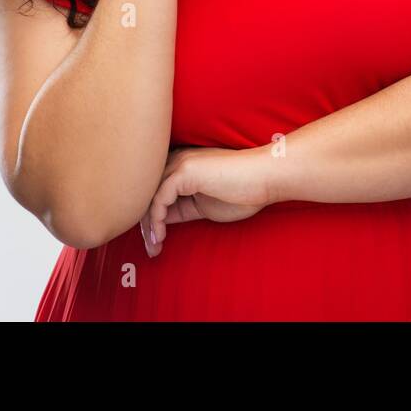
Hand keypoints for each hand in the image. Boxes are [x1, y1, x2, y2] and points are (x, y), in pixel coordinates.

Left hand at [139, 145, 272, 257]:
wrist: (265, 178)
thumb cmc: (242, 192)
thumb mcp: (203, 205)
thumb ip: (181, 208)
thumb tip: (161, 222)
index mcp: (181, 166)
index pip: (155, 192)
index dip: (150, 218)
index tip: (154, 243)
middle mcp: (176, 160)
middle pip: (147, 193)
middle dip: (145, 224)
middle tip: (150, 249)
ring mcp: (179, 163)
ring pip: (149, 196)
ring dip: (149, 226)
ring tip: (154, 247)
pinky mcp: (185, 171)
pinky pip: (159, 198)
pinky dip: (156, 220)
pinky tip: (161, 236)